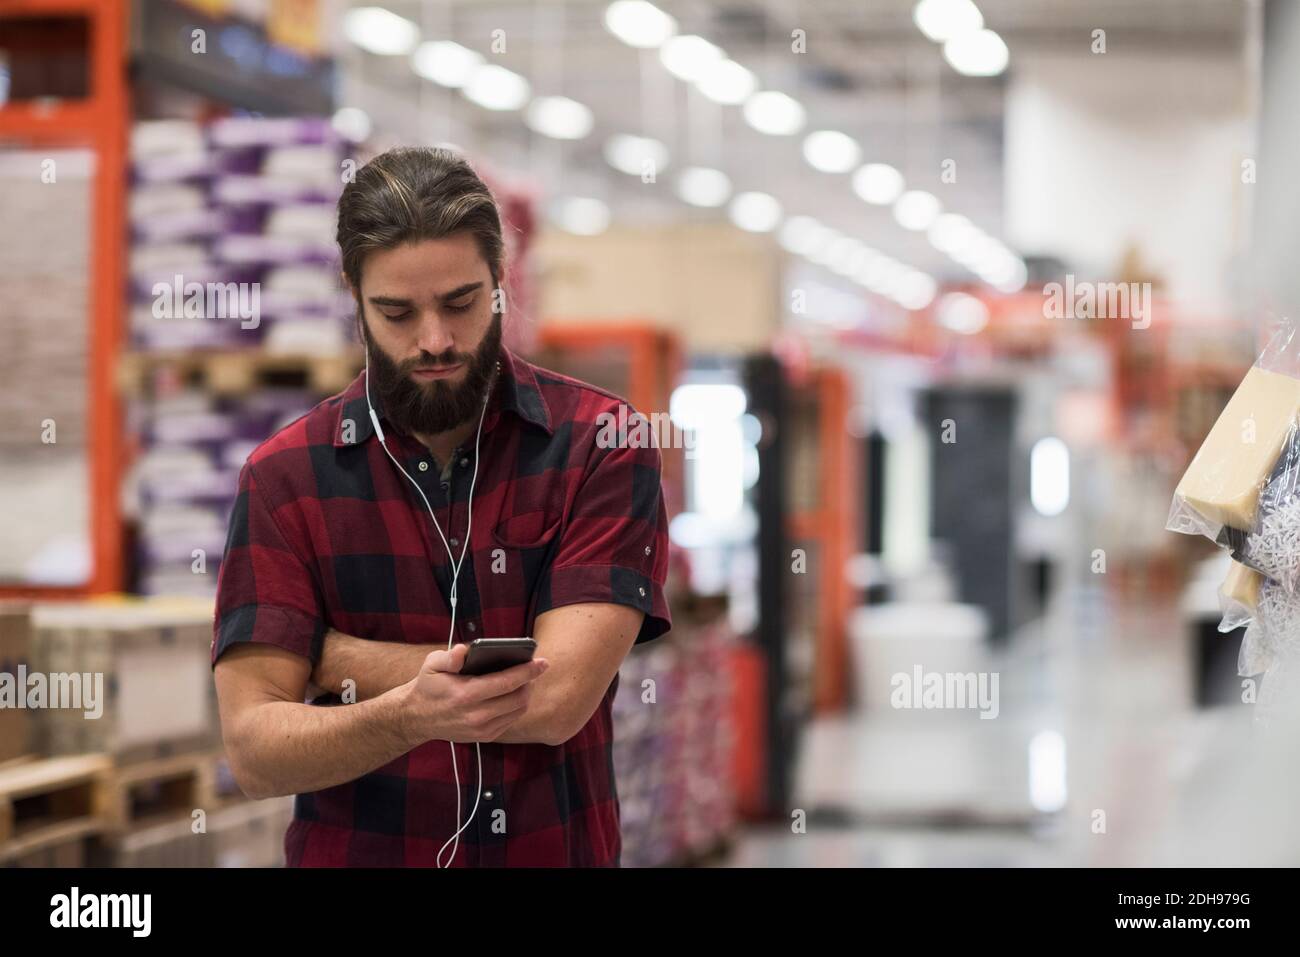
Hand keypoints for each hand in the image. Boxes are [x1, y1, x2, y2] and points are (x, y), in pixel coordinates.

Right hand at [399, 644, 548, 745]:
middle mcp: (476, 715)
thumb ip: (450, 657)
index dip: (528, 671)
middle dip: (530, 682)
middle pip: (518, 698)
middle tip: (533, 669)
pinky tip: (513, 694)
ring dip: (526, 694)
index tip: (542, 662)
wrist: (416, 718)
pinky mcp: (484, 737)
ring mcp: (481, 729)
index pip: (507, 682)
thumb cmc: (428, 686)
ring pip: (518, 711)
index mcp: (466, 695)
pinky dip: (516, 707)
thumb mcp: (432, 665)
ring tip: (525, 680)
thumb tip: (466, 650)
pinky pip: (510, 721)